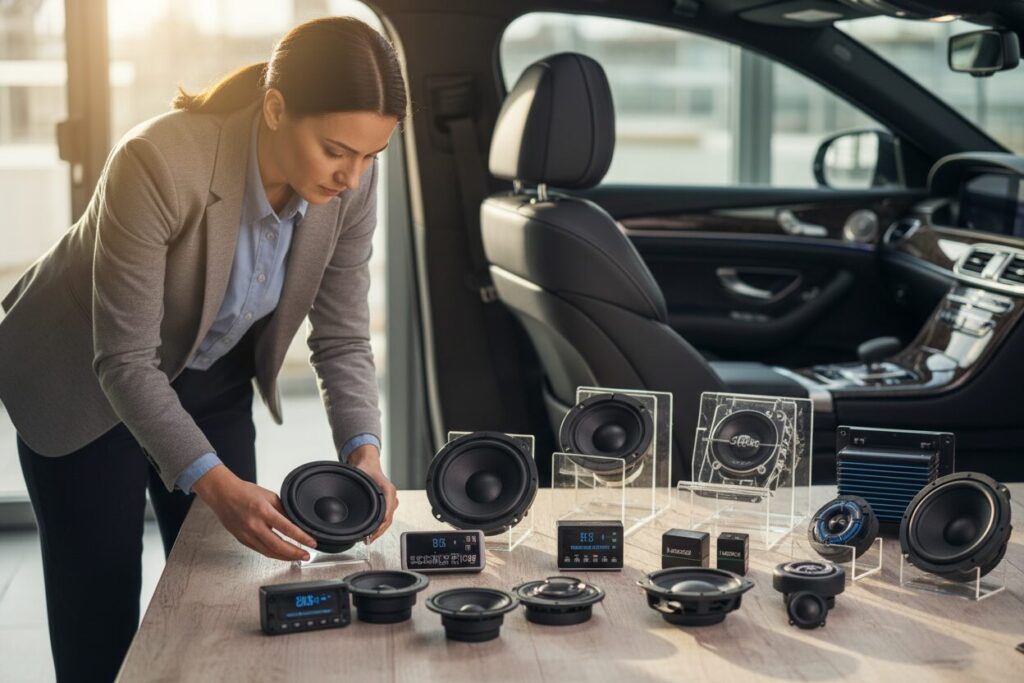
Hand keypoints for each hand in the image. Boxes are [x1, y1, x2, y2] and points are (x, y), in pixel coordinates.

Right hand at [192, 465, 317, 561]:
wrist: (222, 494)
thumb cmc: (244, 492)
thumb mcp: (269, 496)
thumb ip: (283, 511)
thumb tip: (296, 523)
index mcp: (263, 511)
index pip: (287, 528)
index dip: (302, 538)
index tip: (312, 542)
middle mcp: (254, 525)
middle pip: (278, 546)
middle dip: (295, 553)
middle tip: (306, 555)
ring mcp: (247, 535)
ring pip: (269, 552)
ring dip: (285, 557)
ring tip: (297, 557)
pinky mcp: (242, 540)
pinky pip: (260, 550)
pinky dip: (273, 554)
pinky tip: (281, 554)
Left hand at [348, 444, 398, 542]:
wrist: (368, 464)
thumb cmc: (366, 469)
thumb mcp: (362, 477)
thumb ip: (361, 488)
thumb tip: (352, 502)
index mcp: (389, 490)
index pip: (387, 512)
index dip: (380, 524)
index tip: (373, 532)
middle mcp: (391, 496)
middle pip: (388, 519)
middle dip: (379, 531)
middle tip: (369, 539)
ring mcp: (390, 501)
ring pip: (388, 520)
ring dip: (379, 530)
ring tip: (370, 539)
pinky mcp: (387, 504)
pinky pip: (386, 518)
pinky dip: (379, 526)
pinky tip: (372, 532)